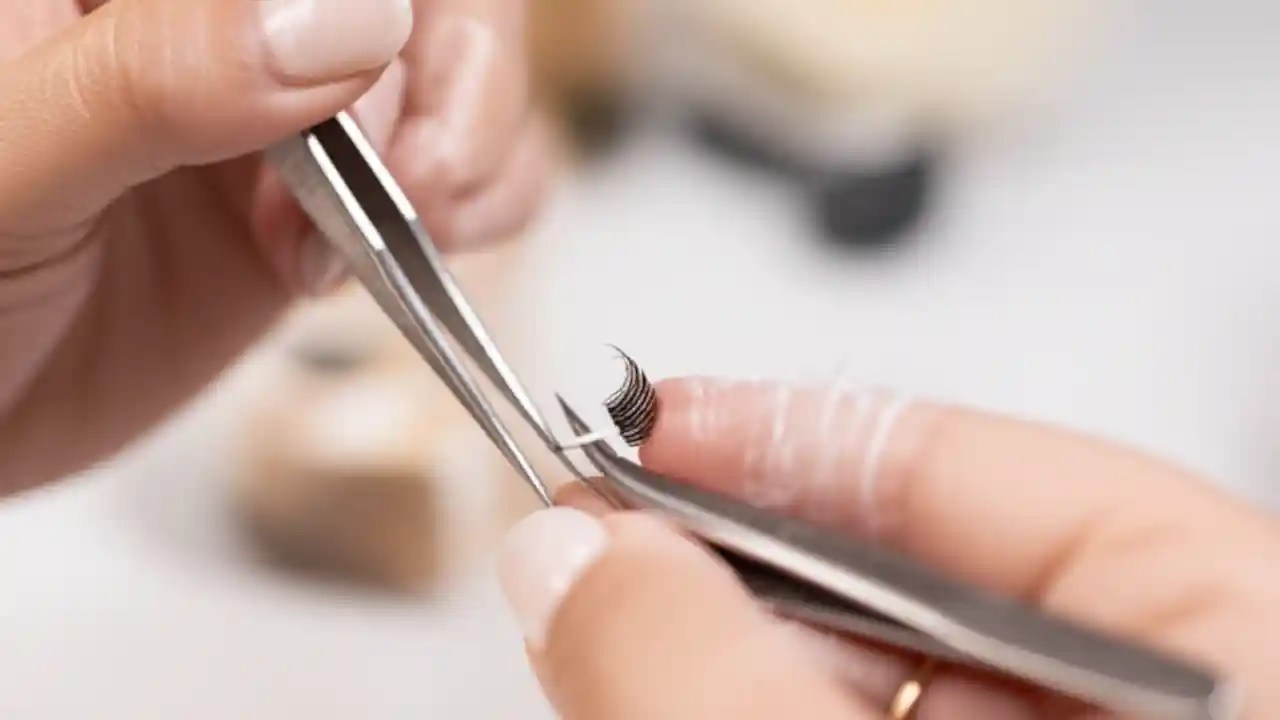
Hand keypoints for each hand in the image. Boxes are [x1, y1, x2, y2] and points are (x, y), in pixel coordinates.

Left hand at [0, 0, 548, 488]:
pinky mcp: (337, 193)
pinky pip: (468, 162)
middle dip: (440, 85)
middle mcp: (223, 23)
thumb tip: (350, 17)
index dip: (371, 6)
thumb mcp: (10, 171)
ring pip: (458, 63)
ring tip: (401, 228)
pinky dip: (491, 199)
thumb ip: (160, 77)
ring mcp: (290, 106)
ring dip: (473, 144)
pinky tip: (427, 247)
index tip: (357, 97)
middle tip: (407, 186)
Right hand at [498, 378, 1276, 717]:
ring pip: (907, 682)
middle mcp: (1199, 711)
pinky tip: (688, 698)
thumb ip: (714, 688)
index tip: (658, 428)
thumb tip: (574, 563)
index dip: (813, 441)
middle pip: (949, 586)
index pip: (1027, 482)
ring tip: (622, 631)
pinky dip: (785, 710)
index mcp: (1249, 656)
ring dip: (747, 650)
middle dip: (749, 561)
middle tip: (603, 549)